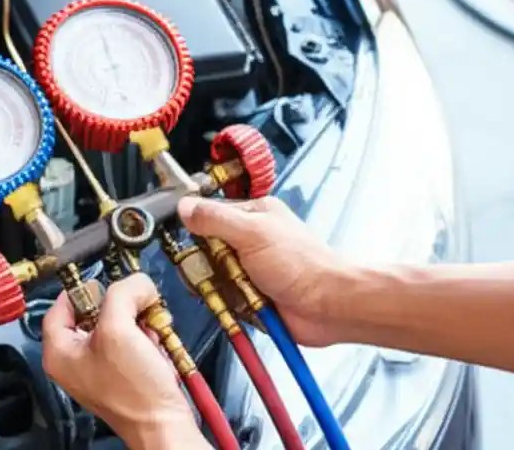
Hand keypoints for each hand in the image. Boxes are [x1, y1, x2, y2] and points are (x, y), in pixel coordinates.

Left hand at [42, 274, 207, 449]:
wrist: (164, 425)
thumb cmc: (134, 391)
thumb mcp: (119, 329)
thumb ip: (122, 295)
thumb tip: (136, 283)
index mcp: (60, 353)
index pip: (60, 306)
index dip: (82, 289)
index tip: (104, 280)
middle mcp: (76, 362)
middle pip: (93, 314)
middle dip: (120, 307)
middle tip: (135, 304)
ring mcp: (101, 370)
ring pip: (117, 326)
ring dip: (138, 322)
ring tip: (149, 329)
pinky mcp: (124, 375)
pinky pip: (133, 342)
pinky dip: (147, 338)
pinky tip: (155, 347)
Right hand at [179, 195, 345, 345]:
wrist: (328, 306)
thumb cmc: (303, 265)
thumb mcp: (253, 232)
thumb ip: (215, 219)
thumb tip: (185, 207)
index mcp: (253, 215)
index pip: (208, 215)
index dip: (195, 230)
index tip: (189, 243)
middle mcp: (250, 241)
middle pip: (207, 250)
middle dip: (208, 265)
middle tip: (221, 270)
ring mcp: (250, 270)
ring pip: (213, 278)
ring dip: (221, 287)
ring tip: (240, 289)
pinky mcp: (250, 296)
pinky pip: (224, 301)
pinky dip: (229, 305)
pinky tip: (244, 303)